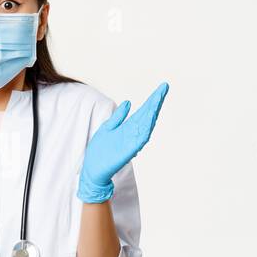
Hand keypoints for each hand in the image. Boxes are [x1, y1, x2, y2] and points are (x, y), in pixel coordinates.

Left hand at [78, 82, 168, 203]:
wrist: (93, 170)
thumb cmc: (100, 151)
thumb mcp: (108, 128)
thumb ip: (118, 117)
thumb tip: (129, 102)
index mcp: (128, 127)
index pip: (144, 110)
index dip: (153, 99)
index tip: (162, 87)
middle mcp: (133, 133)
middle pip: (147, 115)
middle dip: (155, 102)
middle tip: (164, 88)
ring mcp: (131, 143)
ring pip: (145, 126)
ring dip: (152, 114)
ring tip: (157, 101)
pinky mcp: (127, 152)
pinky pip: (138, 141)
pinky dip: (144, 132)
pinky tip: (149, 122)